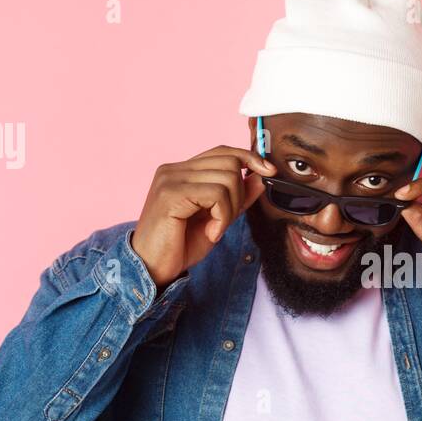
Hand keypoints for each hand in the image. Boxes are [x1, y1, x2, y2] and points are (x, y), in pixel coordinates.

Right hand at [131, 147, 275, 287]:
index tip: (269, 171)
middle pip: (229, 162)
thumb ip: (237, 197)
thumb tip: (260, 176)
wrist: (152, 268)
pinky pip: (216, 194)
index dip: (249, 157)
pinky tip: (211, 232)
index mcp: (182, 171)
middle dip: (240, 194)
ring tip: (215, 229)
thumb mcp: (218, 219)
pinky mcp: (170, 193)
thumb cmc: (180, 246)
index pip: (222, 151)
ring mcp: (170, 179)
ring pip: (227, 178)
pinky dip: (222, 216)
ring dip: (230, 210)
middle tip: (225, 220)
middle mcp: (173, 169)